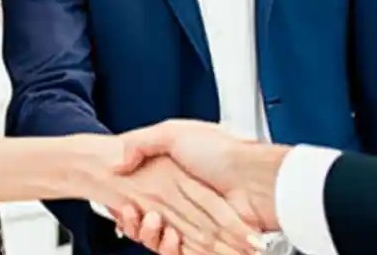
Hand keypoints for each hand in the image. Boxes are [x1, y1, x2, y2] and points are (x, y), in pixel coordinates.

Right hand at [104, 156, 261, 254]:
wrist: (258, 178)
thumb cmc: (223, 152)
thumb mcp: (173, 133)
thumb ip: (142, 144)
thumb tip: (118, 161)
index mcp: (178, 174)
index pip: (146, 193)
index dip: (131, 199)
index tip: (120, 202)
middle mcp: (188, 199)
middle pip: (153, 217)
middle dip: (136, 220)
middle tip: (126, 214)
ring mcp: (199, 222)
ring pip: (163, 237)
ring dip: (150, 234)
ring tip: (147, 222)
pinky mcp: (209, 242)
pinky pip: (182, 251)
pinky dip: (170, 249)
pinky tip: (166, 237)